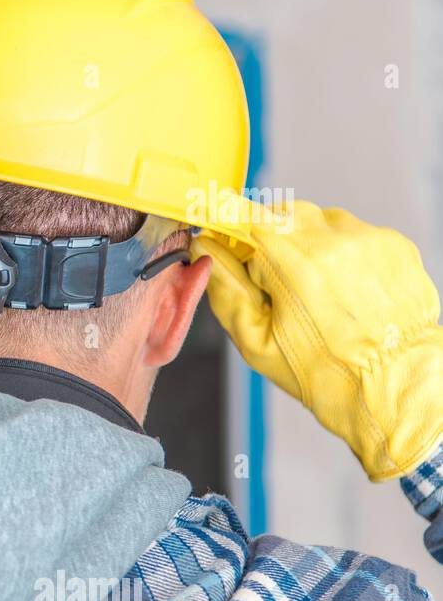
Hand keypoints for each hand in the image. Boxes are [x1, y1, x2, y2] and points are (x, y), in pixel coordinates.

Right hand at [193, 202, 442, 479]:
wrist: (394, 386)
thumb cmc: (324, 373)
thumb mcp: (255, 342)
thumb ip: (225, 288)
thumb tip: (205, 248)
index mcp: (296, 265)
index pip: (244, 216)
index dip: (227, 224)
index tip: (220, 236)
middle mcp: (335, 241)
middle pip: (282, 214)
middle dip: (269, 238)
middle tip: (272, 279)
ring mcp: (370, 239)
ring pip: (320, 221)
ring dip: (306, 243)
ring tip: (313, 288)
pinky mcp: (395, 245)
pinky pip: (354, 233)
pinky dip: (341, 252)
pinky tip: (343, 289)